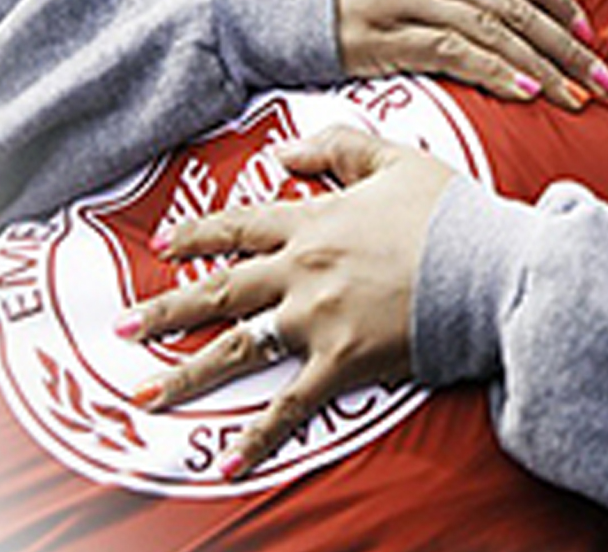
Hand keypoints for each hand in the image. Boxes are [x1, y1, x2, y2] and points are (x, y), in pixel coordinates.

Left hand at [116, 126, 453, 479]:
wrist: (488, 266)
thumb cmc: (447, 212)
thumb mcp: (395, 159)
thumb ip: (339, 146)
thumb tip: (287, 150)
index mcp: (313, 220)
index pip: (239, 226)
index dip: (198, 234)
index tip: (166, 245)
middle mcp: (302, 270)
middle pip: (219, 288)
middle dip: (165, 309)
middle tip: (120, 325)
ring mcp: (317, 319)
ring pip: (236, 346)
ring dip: (185, 373)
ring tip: (144, 395)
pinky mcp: (342, 363)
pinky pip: (290, 405)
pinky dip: (257, 436)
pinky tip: (227, 461)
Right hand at [338, 0, 607, 109]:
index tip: (586, 30)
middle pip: (515, 3)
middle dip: (566, 43)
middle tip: (601, 76)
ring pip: (494, 31)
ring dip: (543, 66)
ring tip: (575, 97)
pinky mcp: (383, 37)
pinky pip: (456, 54)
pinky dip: (497, 72)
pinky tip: (527, 92)